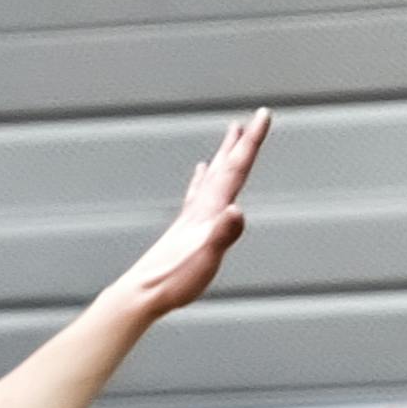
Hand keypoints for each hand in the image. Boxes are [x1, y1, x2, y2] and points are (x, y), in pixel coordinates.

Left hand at [112, 108, 269, 316]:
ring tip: (231, 135)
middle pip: (225, 166)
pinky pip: (197, 193)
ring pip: (212, 175)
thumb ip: (221, 235)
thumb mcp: (206, 259)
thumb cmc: (174, 281)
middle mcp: (200, 208)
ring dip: (224, 154)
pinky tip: (199, 173)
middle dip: (242, 142)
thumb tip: (237, 211)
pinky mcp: (184, 228)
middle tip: (253, 117)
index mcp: (210, 211)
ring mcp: (191, 217)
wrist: (143, 293)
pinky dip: (202, 178)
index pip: (236, 169)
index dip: (252, 142)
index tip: (263, 114)